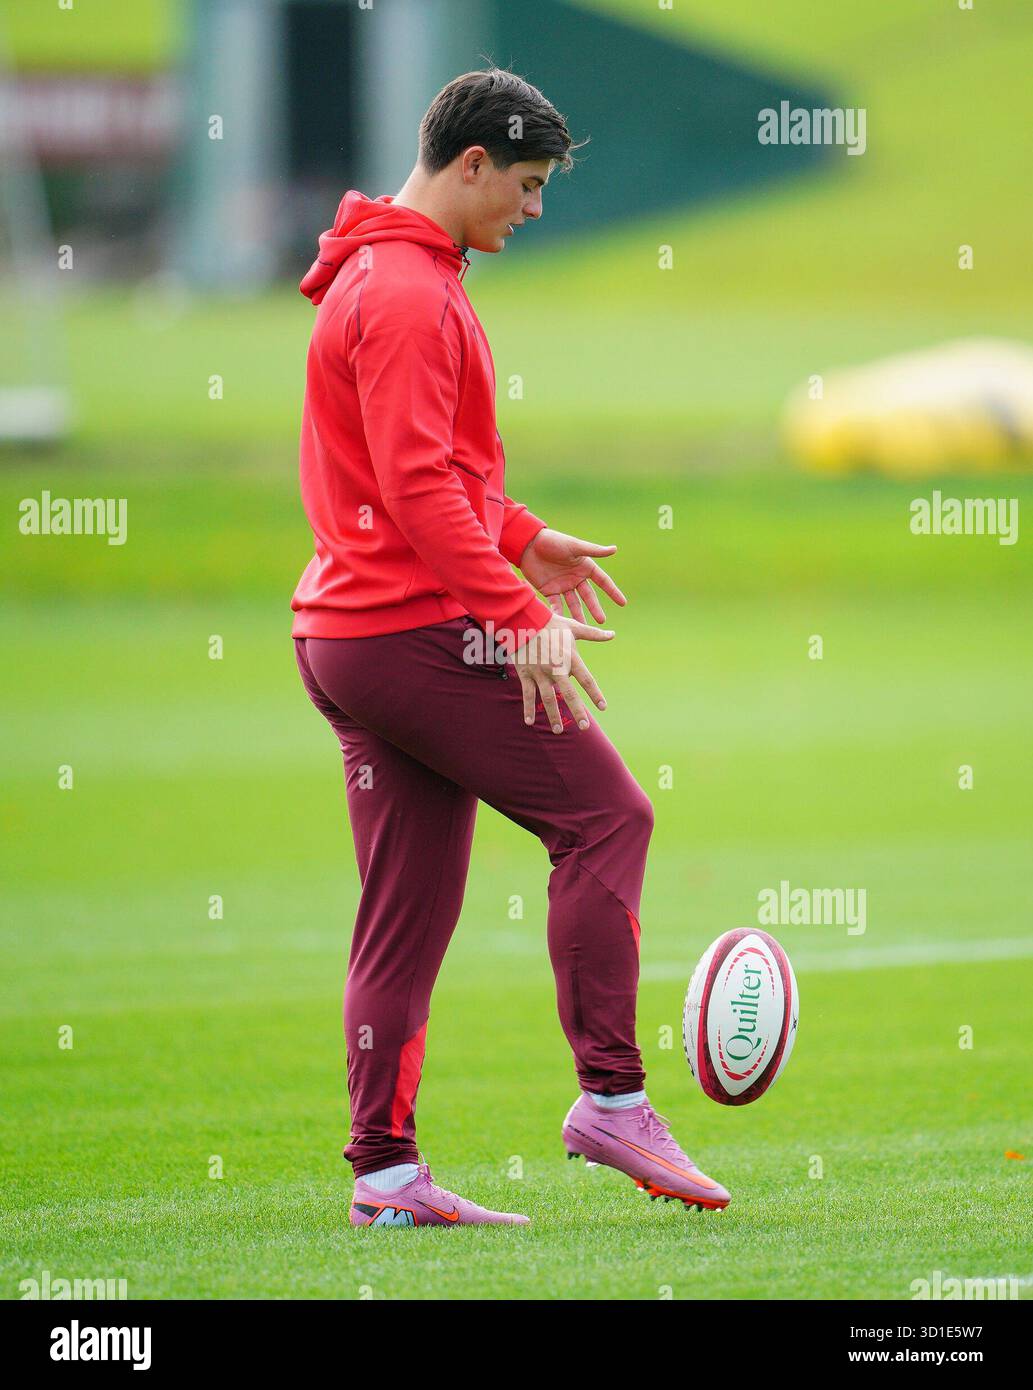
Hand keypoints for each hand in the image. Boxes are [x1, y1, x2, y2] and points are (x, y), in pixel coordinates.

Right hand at [509, 613, 611, 733]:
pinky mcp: (526, 673)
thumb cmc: (550, 622)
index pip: (586, 679)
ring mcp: (540, 672)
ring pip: (548, 698)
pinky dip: (528, 708)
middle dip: (577, 711)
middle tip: (584, 727)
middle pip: (569, 694)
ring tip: (559, 731)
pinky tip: (529, 722)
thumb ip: (593, 634)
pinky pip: (527, 694)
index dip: (595, 694)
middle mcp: (556, 668)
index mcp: (570, 658)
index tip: (603, 707)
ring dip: (553, 715)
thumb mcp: (573, 627)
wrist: (523, 618)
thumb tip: (612, 634)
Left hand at [517, 528, 626, 623]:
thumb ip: (594, 551)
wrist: (528, 544)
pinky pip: (556, 604)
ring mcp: (562, 585)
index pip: (603, 581)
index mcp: (585, 566)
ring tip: (583, 627)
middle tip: (601, 622)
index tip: (623, 603)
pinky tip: (563, 622)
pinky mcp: (549, 589)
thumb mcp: (575, 547)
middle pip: (589, 596)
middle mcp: (576, 577)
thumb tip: (615, 549)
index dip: (613, 592)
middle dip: (595, 609)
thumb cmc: (554, 541)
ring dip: (578, 615)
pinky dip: (559, 613)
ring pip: (573, 603)